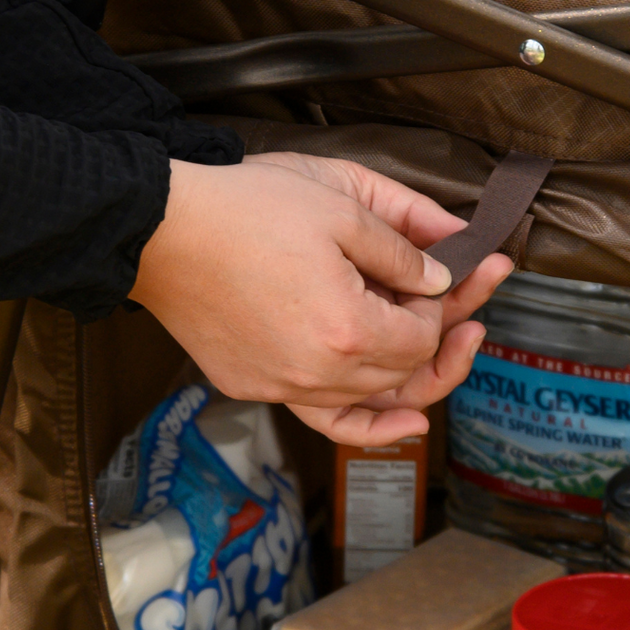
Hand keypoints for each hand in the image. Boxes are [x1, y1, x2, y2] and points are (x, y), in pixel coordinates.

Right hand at [129, 152, 509, 446]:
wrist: (161, 228)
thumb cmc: (245, 208)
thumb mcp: (343, 205)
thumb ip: (404, 248)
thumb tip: (442, 277)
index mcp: (349, 328)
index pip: (424, 335)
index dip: (440, 305)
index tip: (435, 272)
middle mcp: (320, 373)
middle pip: (404, 372)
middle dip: (439, 334)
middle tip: (468, 298)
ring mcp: (283, 386)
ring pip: (370, 399)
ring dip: (411, 374)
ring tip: (450, 343)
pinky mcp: (255, 386)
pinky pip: (325, 418)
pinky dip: (368, 423)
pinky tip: (407, 420)